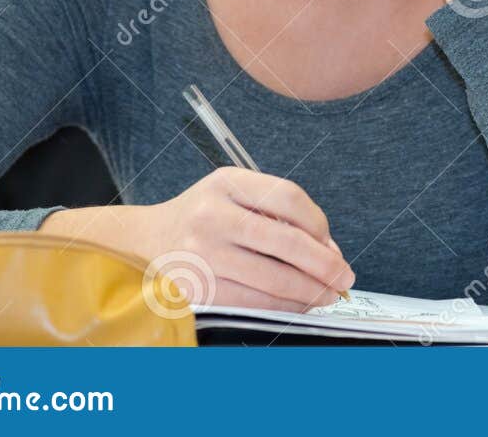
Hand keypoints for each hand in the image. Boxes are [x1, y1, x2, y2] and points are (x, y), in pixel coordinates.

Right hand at [41, 168, 354, 311]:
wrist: (142, 241)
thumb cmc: (202, 217)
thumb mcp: (234, 194)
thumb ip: (278, 213)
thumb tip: (328, 250)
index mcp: (227, 182)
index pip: (289, 198)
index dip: (320, 224)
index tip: (333, 244)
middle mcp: (213, 215)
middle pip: (286, 241)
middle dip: (324, 264)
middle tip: (344, 276)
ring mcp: (203, 253)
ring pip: (273, 277)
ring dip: (309, 291)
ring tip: (327, 295)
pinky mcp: (197, 287)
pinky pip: (252, 301)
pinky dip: (282, 306)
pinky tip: (298, 305)